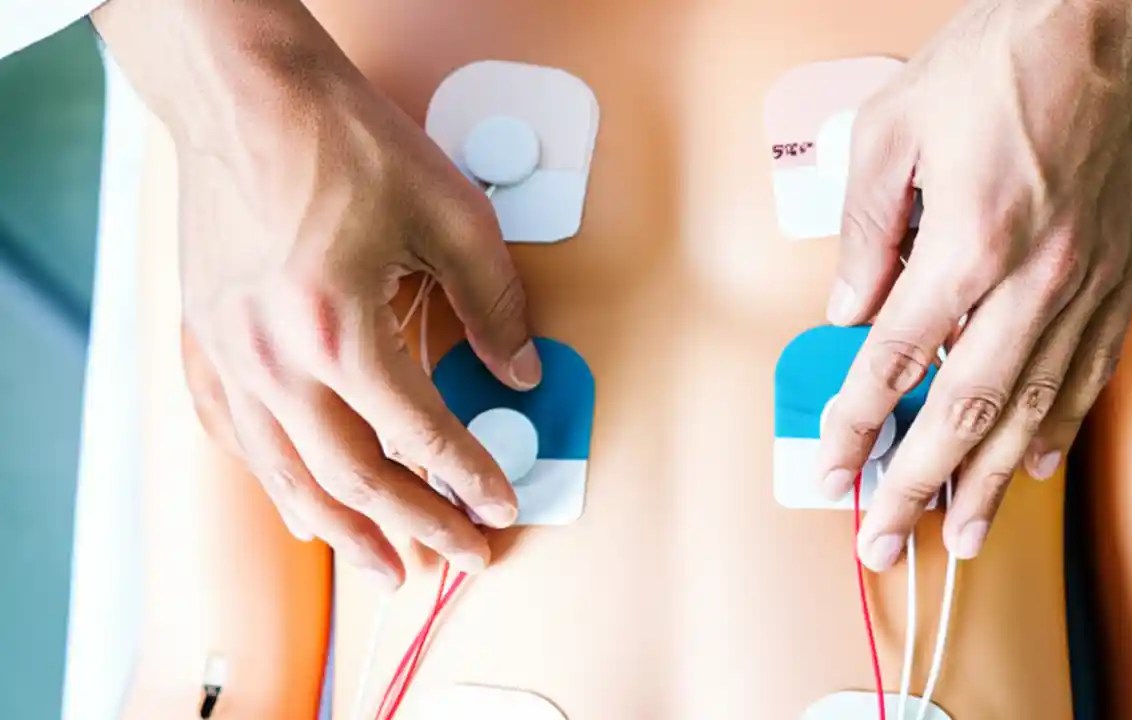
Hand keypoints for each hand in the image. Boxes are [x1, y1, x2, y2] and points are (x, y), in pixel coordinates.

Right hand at [95, 0, 538, 585]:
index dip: (470, 477)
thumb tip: (520, 370)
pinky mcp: (203, 339)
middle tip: (462, 556)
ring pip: (286, 476)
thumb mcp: (449, 214)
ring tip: (387, 567)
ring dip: (343, 531)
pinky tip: (297, 505)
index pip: (420, 435)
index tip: (502, 505)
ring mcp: (229, 355)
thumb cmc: (341, 140)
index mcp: (339, 329)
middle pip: (353, 477)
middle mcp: (276, 359)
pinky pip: (233, 434)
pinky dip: (271, 479)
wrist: (245, 93)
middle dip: (418, 526)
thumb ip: (493, 304)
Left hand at [819, 0, 1131, 569]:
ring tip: (964, 537)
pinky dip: (1060, 428)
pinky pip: (1089, 373)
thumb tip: (846, 306)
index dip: (854, 424)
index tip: (831, 466)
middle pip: (963, 410)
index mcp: (966, 242)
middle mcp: (1031, 278)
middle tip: (886, 540)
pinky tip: (1034, 467)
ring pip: (1033, 410)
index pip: (893, 361)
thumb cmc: (996, 62)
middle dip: (917, 487)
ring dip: (991, 483)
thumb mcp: (891, 131)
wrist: (1098, 19)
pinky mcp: (1119, 276)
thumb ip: (864, 231)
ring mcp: (1084, 283)